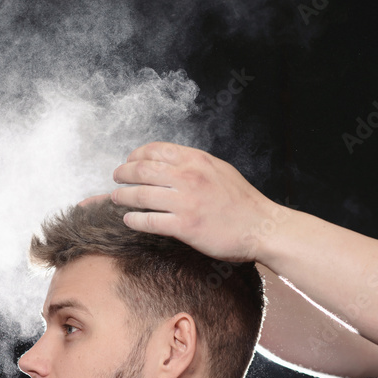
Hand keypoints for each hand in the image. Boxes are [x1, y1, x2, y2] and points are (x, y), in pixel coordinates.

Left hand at [111, 142, 282, 262]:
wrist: (262, 227)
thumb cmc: (243, 201)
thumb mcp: (219, 170)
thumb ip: (195, 165)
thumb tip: (171, 164)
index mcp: (197, 160)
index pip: (155, 150)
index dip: (136, 155)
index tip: (129, 161)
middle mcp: (189, 176)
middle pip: (142, 170)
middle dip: (123, 174)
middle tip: (116, 179)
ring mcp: (185, 202)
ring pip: (140, 195)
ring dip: (122, 197)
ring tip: (115, 198)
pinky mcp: (184, 226)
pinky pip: (149, 221)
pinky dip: (134, 220)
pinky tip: (128, 220)